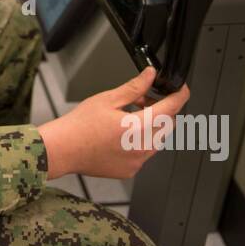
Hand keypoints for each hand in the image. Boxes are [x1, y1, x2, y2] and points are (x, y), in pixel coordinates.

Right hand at [37, 66, 189, 180]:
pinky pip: (145, 153)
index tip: (181, 89)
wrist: (63, 149)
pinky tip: (121, 136)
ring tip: (128, 118)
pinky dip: (140, 142)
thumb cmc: (80, 125)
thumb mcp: (108, 99)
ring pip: (157, 140)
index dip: (179, 95)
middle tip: (142, 101)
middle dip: (160, 110)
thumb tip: (150, 75)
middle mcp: (142, 147)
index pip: (171, 108)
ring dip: (151, 127)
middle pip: (167, 124)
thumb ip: (135, 87)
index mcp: (138, 127)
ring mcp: (137, 161)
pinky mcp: (131, 170)